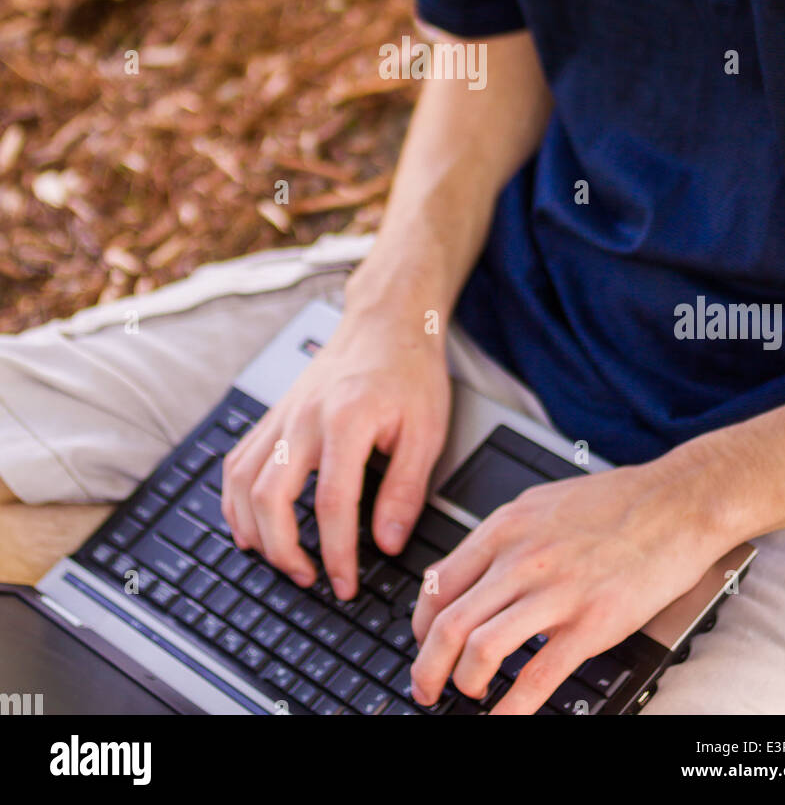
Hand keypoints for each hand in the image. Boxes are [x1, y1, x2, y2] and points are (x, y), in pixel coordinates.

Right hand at [221, 297, 450, 599]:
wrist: (385, 322)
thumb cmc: (408, 370)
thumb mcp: (427, 430)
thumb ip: (405, 490)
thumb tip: (387, 543)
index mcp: (347, 419)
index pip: (332, 504)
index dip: (337, 554)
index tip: (346, 583)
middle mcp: (303, 417)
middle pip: (269, 497)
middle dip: (283, 551)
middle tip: (309, 578)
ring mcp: (281, 414)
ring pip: (242, 482)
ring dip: (254, 531)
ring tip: (281, 560)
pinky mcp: (272, 415)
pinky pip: (237, 463)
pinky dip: (235, 501)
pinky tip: (251, 526)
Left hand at [410, 460, 727, 714]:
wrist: (675, 502)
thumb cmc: (614, 502)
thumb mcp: (540, 504)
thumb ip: (503, 538)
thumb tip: (471, 571)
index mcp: (504, 528)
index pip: (438, 584)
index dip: (420, 625)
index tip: (422, 644)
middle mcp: (520, 559)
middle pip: (448, 623)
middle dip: (427, 667)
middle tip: (425, 688)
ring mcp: (555, 593)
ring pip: (481, 649)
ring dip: (465, 684)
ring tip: (468, 696)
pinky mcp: (591, 624)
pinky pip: (537, 675)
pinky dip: (512, 708)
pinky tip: (503, 719)